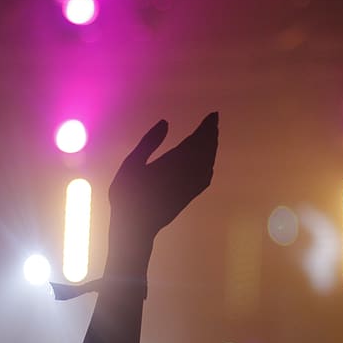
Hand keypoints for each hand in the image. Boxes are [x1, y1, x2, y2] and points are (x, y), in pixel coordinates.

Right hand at [108, 113, 218, 241]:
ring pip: (207, 163)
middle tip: (214, 120)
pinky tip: (208, 163)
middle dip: (211, 133)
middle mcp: (186, 174)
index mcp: (173, 163)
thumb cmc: (128, 194)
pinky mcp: (189, 197)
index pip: (196, 140)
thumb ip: (149, 142)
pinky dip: (209, 165)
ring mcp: (189, 187)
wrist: (135, 227)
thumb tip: (166, 122)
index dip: (205, 127)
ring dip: (211, 147)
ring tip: (212, 135)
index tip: (213, 115)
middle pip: (205, 150)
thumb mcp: (132, 164)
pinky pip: (205, 179)